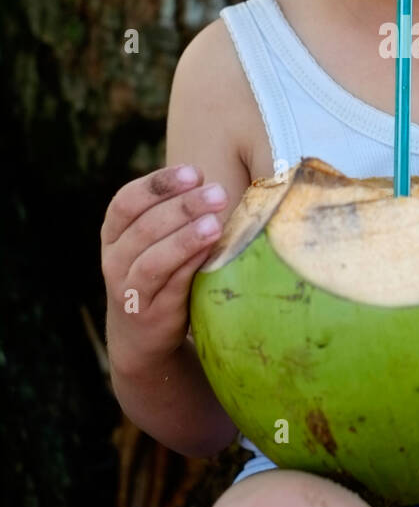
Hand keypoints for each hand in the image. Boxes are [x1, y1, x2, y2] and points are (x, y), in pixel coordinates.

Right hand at [101, 164, 228, 371]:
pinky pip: (170, 287)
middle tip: (217, 192)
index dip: (159, 184)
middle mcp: (114, 260)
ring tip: (215, 223)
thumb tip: (213, 182)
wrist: (140, 335)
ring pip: (154, 260)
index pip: (127, 200)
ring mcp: (128, 289)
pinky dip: (191, 268)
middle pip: (145, 226)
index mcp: (113, 233)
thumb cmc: (156, 273)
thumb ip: (170, 214)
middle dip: (183, 206)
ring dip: (186, 238)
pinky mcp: (150, 314)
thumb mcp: (150, 242)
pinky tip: (212, 252)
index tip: (194, 172)